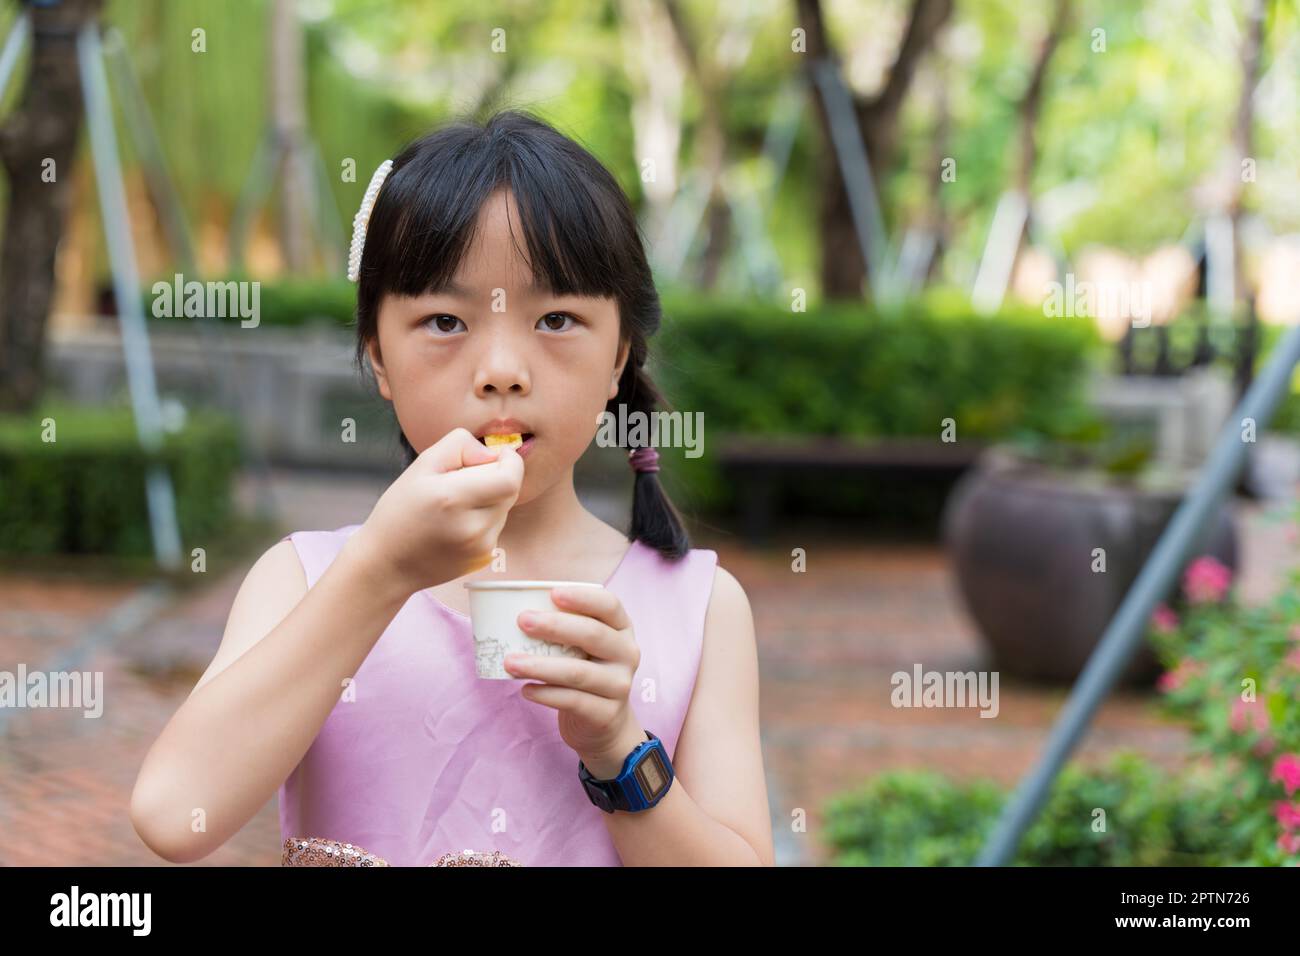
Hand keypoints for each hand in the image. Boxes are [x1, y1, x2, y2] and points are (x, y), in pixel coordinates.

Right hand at [352, 427, 523, 597]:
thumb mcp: (421, 466)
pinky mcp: (483, 558)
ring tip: (457, 505)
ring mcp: (480, 547)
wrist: (387, 564)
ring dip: (490, 498)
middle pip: (510, 490)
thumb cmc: (399, 511)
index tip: (496, 455)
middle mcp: (472, 526)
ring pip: (504, 508)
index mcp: (453, 498)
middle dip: (497, 476)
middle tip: (467, 478)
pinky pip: (496, 527)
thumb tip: (492, 454)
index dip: (510, 462)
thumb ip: (459, 446)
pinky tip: (457, 523)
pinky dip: (485, 518)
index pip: (510, 478)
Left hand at [504, 585, 646, 777]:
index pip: (609, 605)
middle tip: (522, 620)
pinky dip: (546, 694)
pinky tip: (525, 690)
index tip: (552, 593)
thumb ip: (563, 626)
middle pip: (593, 635)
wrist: (604, 724)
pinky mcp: (606, 713)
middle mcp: (627, 654)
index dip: (583, 597)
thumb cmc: (585, 671)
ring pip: (578, 672)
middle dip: (555, 626)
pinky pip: (572, 701)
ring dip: (540, 666)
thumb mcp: (583, 646)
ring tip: (510, 662)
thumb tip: (515, 605)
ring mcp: (620, 685)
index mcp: (622, 629)